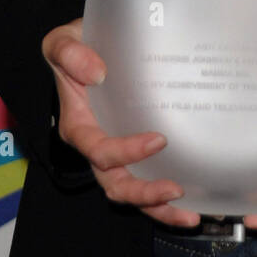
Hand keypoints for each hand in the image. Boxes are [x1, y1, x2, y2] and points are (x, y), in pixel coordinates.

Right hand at [41, 19, 200, 227]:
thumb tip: (97, 72)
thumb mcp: (61, 43)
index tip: (158, 140)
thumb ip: (70, 53)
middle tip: (176, 189)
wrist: (88, 45)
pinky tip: (195, 200)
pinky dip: (165, 197)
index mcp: (78, 125)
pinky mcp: (133, 149)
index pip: (99, 150)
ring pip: (132, 190)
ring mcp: (116, 151)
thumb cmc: (74, 46)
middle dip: (144, 193)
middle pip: (115, 183)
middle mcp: (96, 145)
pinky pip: (146, 178)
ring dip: (158, 206)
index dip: (125, 152)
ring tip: (190, 213)